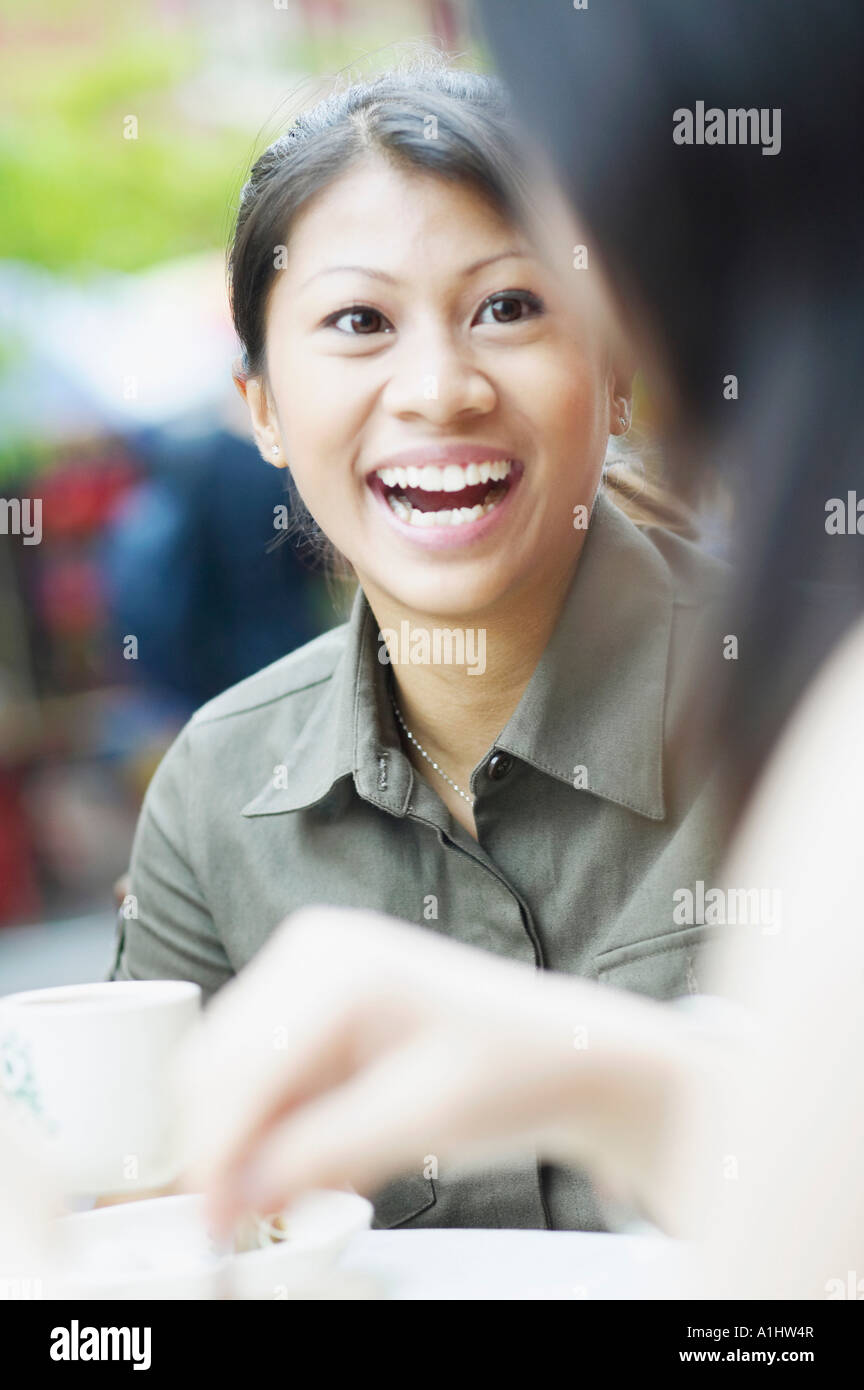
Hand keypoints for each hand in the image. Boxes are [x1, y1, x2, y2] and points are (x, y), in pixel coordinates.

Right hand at [174, 907, 693, 1234]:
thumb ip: (320, 1155)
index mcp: (339, 964)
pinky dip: (271, 1121)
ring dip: (246, 1137)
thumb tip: (237, 1195)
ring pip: (228, 1069)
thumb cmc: (516, 1069)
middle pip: (218, 1064)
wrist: (565, 1053)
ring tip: (300, 1188)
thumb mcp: (421, 1122)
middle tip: (244, 1223)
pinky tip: (313, 1155)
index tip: (212, 1226)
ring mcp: (309, 967)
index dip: (216, 1154)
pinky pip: (259, 1068)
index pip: (239, 1068)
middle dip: (224, 1147)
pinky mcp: (312, 996)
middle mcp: (312, 949)